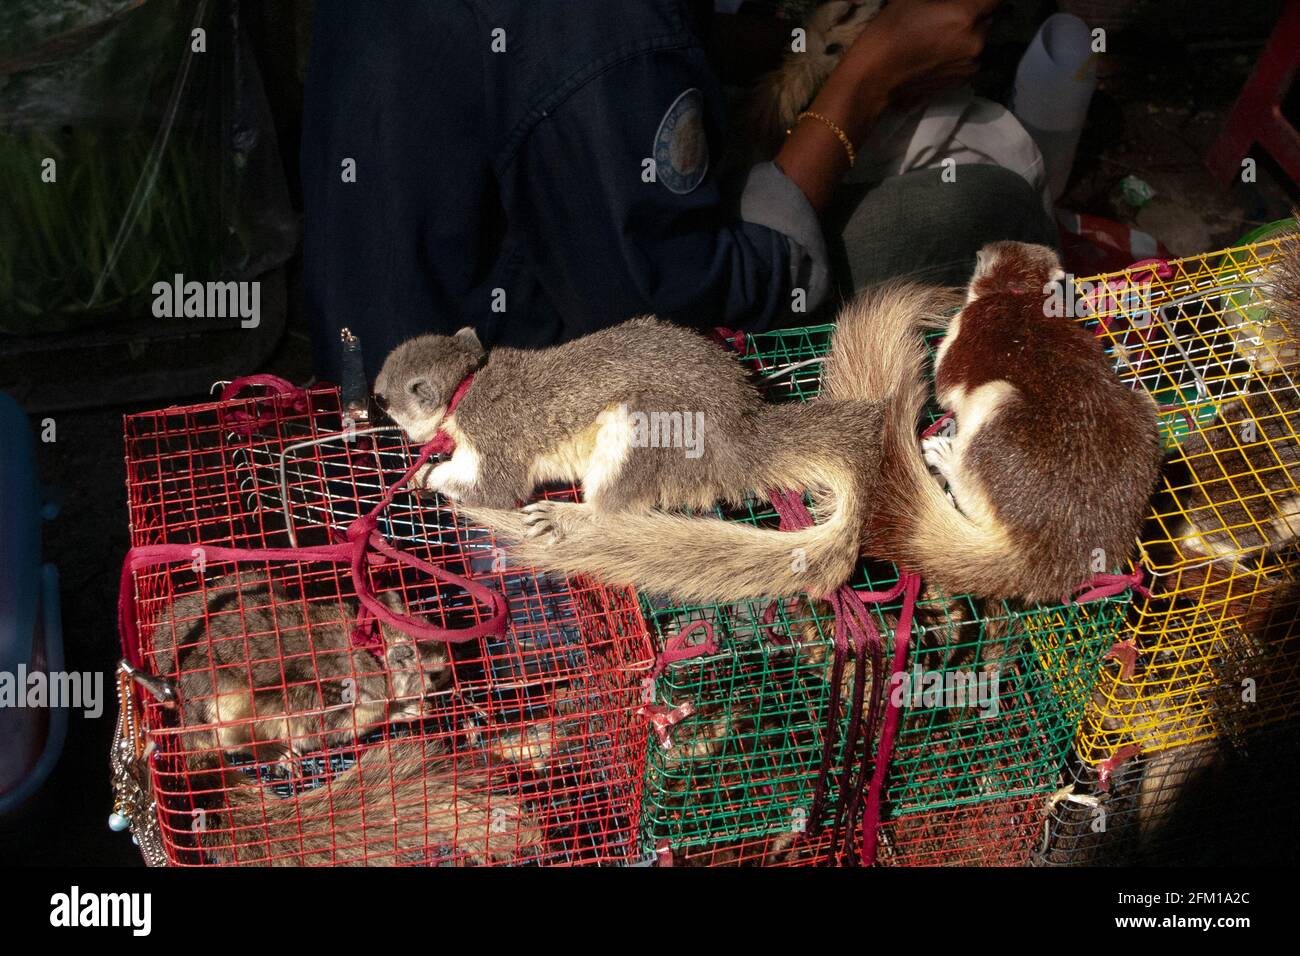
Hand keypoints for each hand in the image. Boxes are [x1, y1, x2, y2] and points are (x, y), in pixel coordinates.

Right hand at [848, 0, 999, 100]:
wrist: (873, 78)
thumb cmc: (890, 31)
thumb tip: (949, 5)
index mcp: (967, 16)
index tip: (965, 3)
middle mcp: (977, 41)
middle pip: (986, 19)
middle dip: (972, 14)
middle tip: (946, 13)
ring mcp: (970, 65)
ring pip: (977, 40)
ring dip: (966, 33)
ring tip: (940, 33)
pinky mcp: (961, 81)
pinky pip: (968, 58)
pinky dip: (959, 51)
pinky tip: (937, 50)